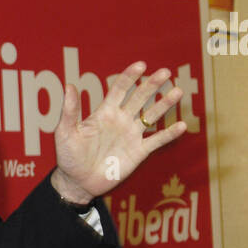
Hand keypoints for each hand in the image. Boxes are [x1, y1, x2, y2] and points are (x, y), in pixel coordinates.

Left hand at [51, 61, 186, 203]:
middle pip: (140, 98)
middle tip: (165, 72)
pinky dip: (169, 134)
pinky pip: (156, 141)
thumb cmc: (68, 157)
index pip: (119, 89)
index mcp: (105, 113)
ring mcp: (131, 135)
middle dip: (152, 84)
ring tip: (178, 92)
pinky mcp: (139, 152)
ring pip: (151, 116)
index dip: (130, 76)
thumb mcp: (65, 132)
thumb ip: (70, 110)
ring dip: (164, 104)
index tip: (141, 65)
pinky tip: (182, 125)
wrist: (78, 182)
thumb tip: (69, 85)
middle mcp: (121, 120)